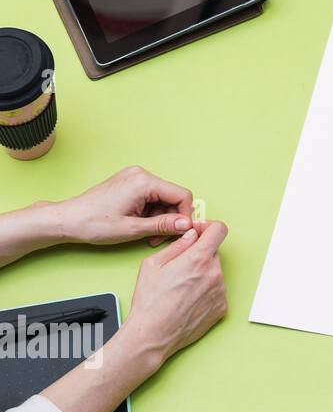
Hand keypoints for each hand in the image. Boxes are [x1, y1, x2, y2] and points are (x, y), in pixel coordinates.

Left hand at [54, 166, 194, 247]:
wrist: (67, 220)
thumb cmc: (93, 223)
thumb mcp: (132, 229)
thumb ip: (163, 225)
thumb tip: (186, 224)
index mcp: (144, 182)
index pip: (181, 195)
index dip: (185, 215)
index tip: (180, 230)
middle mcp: (141, 174)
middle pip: (172, 196)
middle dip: (169, 218)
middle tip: (158, 237)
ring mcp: (134, 177)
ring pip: (162, 198)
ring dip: (159, 217)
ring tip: (146, 233)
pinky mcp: (128, 183)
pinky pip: (150, 196)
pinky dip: (150, 212)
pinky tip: (139, 224)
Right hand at [120, 220, 229, 367]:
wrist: (153, 334)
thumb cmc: (149, 302)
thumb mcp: (153, 264)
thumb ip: (177, 245)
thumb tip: (192, 235)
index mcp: (198, 259)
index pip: (219, 230)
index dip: (208, 227)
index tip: (199, 232)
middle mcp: (215, 273)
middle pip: (213, 253)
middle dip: (199, 255)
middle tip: (180, 267)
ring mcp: (221, 292)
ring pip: (215, 273)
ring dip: (202, 274)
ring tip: (180, 289)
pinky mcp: (222, 308)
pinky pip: (217, 291)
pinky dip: (205, 292)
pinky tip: (187, 300)